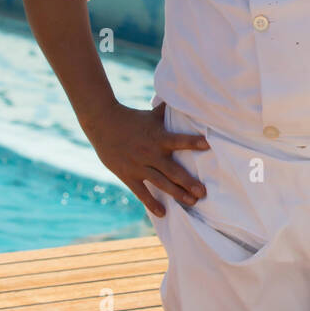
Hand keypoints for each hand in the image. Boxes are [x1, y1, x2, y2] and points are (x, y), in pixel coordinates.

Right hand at [83, 100, 209, 217]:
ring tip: (192, 202)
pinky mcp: (128, 175)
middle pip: (173, 170)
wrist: (102, 123)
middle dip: (188, 182)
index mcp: (158, 137)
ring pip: (161, 183)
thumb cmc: (132, 118)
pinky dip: (152, 203)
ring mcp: (139, 166)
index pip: (178, 140)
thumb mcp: (152, 114)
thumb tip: (184, 97)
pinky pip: (142, 193)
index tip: (207, 145)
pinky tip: (163, 213)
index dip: (192, 142)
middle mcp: (150, 153)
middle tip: (203, 193)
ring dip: (177, 194)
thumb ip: (169, 111)